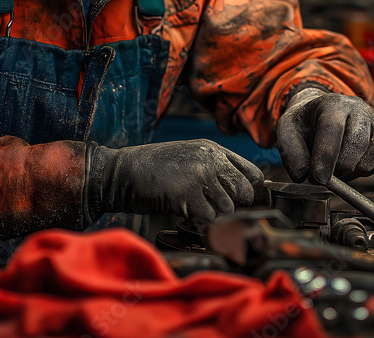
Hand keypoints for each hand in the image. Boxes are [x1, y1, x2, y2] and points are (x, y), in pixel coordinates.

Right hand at [85, 139, 263, 223]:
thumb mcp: (188, 157)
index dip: (252, 192)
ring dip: (213, 217)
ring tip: (195, 212)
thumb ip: (214, 169)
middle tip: (215, 212)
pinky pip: (209, 219)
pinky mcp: (187, 195)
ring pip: (227, 208)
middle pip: (244, 192)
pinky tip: (186, 217)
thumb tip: (242, 194)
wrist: (121, 173)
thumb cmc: (153, 169)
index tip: (245, 204)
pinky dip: (200, 225)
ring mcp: (200, 176)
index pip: (252, 173)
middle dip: (234, 207)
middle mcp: (210, 159)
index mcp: (213, 149)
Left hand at [276, 88, 373, 183]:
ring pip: (373, 151)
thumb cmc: (305, 124)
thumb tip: (303, 175)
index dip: (325, 156)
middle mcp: (356, 106)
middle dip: (340, 167)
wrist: (320, 113)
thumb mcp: (287, 132)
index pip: (332, 128)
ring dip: (354, 170)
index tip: (318, 178)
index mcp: (330, 103)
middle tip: (326, 175)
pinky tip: (350, 166)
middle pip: (357, 142)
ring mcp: (373, 117)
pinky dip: (365, 169)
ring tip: (337, 170)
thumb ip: (290, 152)